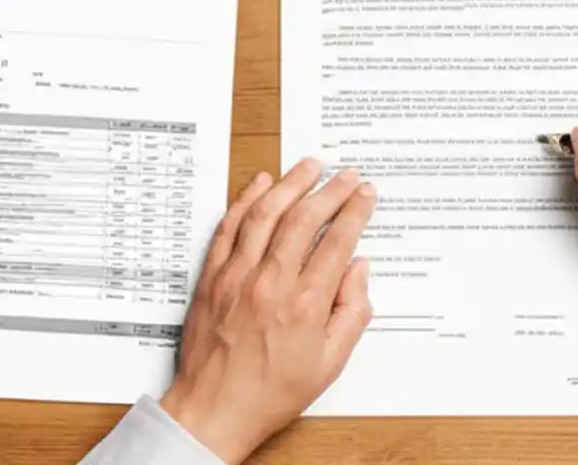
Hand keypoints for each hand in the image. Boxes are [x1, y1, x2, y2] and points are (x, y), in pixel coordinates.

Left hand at [160, 161, 374, 463]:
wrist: (213, 412)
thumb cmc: (270, 393)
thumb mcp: (330, 363)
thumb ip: (352, 312)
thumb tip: (358, 271)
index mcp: (305, 305)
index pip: (337, 241)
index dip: (355, 211)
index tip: (365, 193)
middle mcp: (270, 284)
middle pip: (305, 219)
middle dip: (330, 190)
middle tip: (345, 174)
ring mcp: (237, 277)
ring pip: (265, 214)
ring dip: (290, 184)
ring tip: (309, 166)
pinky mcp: (212, 279)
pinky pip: (228, 228)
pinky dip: (245, 201)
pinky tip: (260, 184)